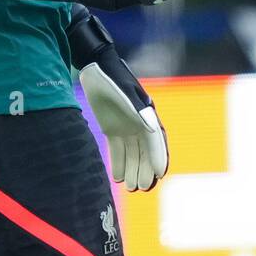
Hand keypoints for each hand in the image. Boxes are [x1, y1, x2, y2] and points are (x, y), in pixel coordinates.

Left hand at [65, 6, 168, 191]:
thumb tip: (153, 130)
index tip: (160, 174)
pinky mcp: (112, 128)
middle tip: (143, 187)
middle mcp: (139, 122)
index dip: (159, 157)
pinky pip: (118, 149)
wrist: (95, 68)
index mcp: (147, 114)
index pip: (155, 140)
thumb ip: (138, 111)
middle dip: (146, 169)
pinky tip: (118, 178)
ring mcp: (126, 126)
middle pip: (145, 151)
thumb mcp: (126, 95)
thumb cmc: (112, 79)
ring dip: (134, 169)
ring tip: (132, 188)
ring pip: (132, 153)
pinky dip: (119, 163)